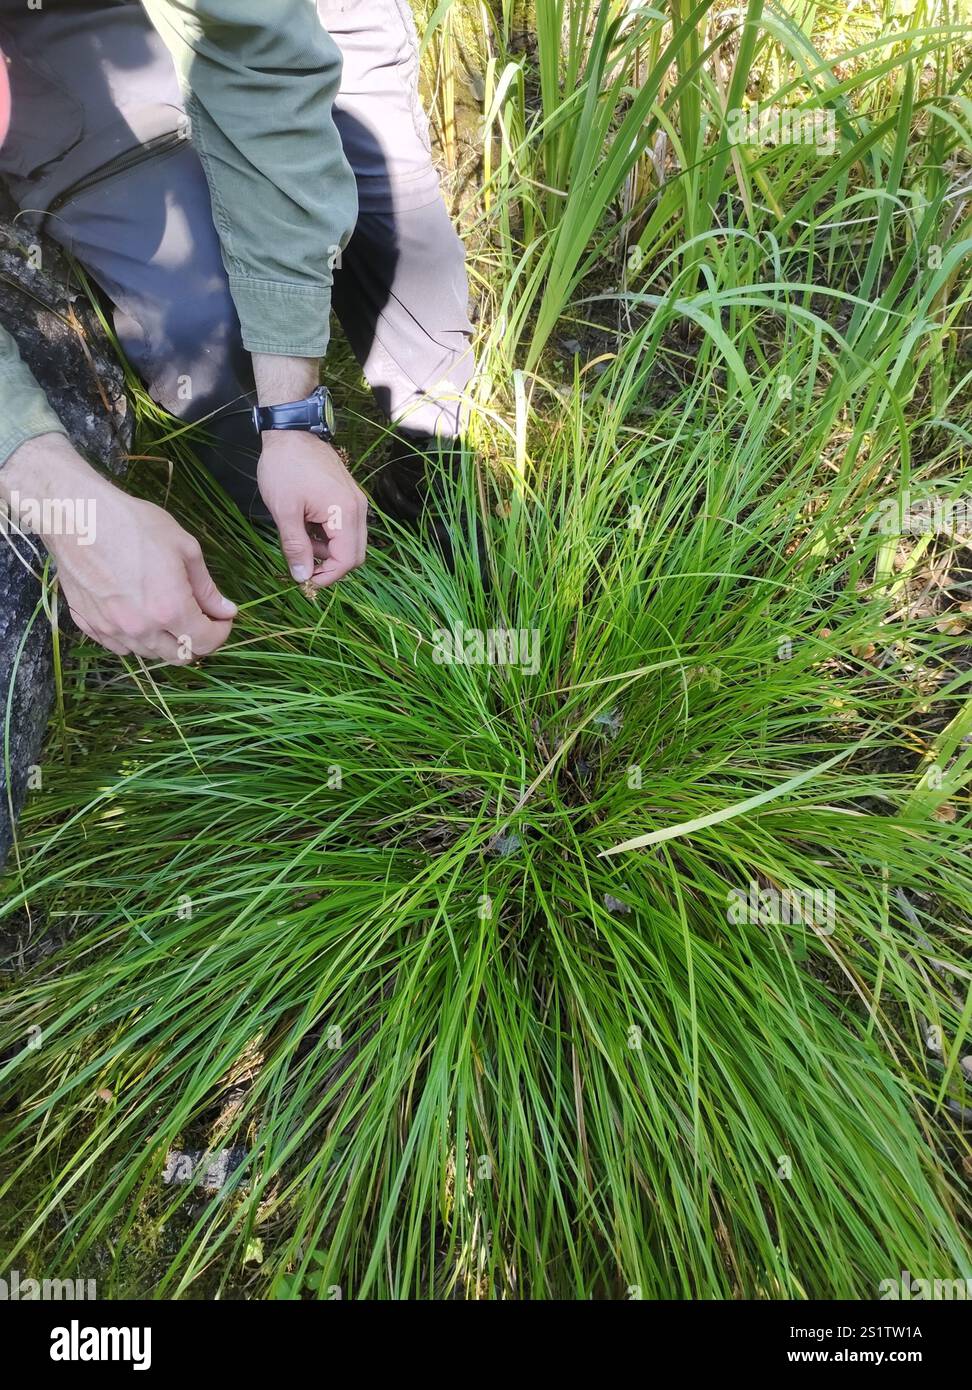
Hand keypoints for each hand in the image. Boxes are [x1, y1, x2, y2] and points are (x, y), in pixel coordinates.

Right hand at [2, 433, 235, 661]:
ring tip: (169, 614)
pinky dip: (135, 639)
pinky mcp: (89, 624)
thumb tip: (226, 610)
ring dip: (166, 641)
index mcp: (170, 610)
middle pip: (179, 657)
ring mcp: (112, 629)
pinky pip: (119, 646)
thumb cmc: (133, 525)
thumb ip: (207, 587)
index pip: (205, 643)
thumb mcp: (184, 548)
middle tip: (200, 620)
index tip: (222, 620)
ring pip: (149, 653)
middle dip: (197, 642)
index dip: (220, 633)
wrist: (77, 517)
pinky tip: (139, 616)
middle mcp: (141, 628)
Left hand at [257, 432, 366, 588]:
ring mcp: (355, 501)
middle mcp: (358, 508)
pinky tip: (307, 526)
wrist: (290, 431)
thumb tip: (302, 577)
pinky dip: (329, 536)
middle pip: (355, 555)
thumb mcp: (284, 511)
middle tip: (302, 562)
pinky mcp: (349, 497)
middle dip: (330, 566)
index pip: (347, 560)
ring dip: (328, 551)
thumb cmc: (284, 468)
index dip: (328, 576)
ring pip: (351, 543)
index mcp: (344, 512)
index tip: (305, 580)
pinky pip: (346, 528)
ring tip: (300, 539)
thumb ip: (295, 547)